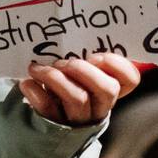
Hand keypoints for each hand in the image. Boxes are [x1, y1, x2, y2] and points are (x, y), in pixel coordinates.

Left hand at [19, 54, 140, 125]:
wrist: (37, 113)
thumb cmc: (61, 81)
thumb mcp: (75, 71)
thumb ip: (80, 59)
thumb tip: (67, 31)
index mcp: (108, 88)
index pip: (130, 80)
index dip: (118, 66)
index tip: (97, 55)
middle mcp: (99, 106)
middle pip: (107, 90)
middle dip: (85, 71)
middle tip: (64, 62)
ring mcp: (78, 119)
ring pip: (78, 99)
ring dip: (56, 78)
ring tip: (37, 68)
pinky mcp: (55, 125)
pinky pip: (49, 108)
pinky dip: (36, 92)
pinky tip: (27, 83)